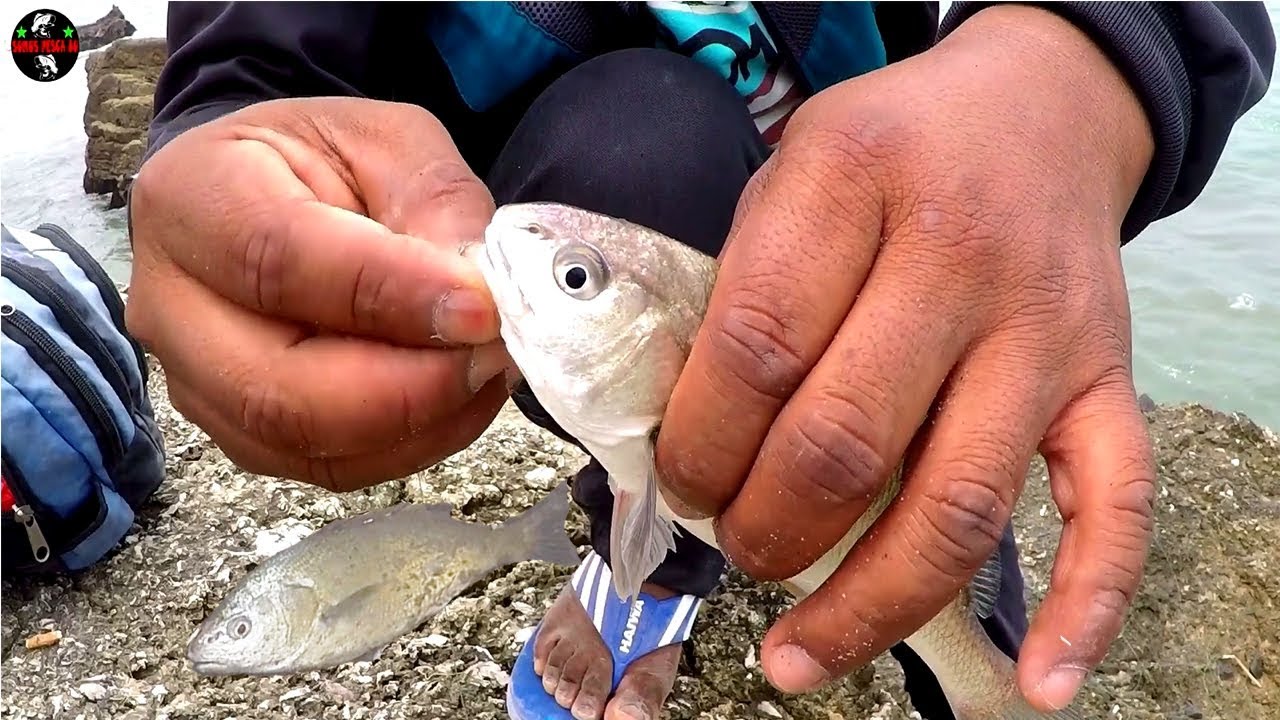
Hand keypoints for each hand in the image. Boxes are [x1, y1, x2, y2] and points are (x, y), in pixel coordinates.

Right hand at [127, 97, 514, 490]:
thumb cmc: (325, 162)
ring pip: (304, 443)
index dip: (391, 294)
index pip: (280, 260)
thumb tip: (480, 292)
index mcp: (192, 198)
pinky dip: (412, 444)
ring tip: (486, 368)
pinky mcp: (241, 436)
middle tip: (495, 352)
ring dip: (420, 422)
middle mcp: (171, 306)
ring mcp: (197, 385)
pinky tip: (460, 396)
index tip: (482, 307)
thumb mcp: (389, 142)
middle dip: (409, 387)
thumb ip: (436, 202)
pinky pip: (330, 468)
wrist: (273, 197)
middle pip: (276, 388)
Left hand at [655, 6, 1156, 711]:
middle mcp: (960, 256)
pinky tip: (1040, 685)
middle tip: (732, 544)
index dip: (700, 440)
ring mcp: (1045, 328)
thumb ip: (738, 293)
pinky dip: (1087, 609)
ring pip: (958, 504)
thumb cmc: (886, 156)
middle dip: (764, 528)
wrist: (1035, 110)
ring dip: (866, 603)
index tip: (680, 482)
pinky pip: (1117, 508)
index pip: (757, 345)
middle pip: (846, 441)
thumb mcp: (786, 176)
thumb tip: (684, 445)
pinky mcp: (1108, 380)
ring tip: (797, 650)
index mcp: (854, 180)